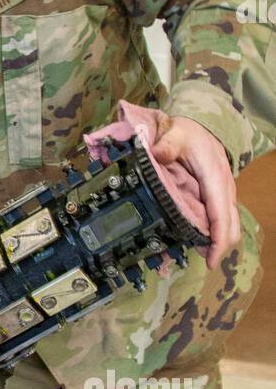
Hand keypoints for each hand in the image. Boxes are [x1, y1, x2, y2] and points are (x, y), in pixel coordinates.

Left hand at [149, 113, 240, 269]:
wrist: (201, 127)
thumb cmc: (187, 133)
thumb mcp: (175, 133)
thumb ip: (167, 144)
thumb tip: (158, 154)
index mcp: (214, 176)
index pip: (220, 213)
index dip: (218, 238)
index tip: (211, 259)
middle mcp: (224, 187)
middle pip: (230, 225)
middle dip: (220, 246)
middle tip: (203, 261)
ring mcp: (224, 193)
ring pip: (230, 224)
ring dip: (219, 241)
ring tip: (202, 254)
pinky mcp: (220, 197)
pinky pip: (223, 219)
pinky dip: (216, 233)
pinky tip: (201, 240)